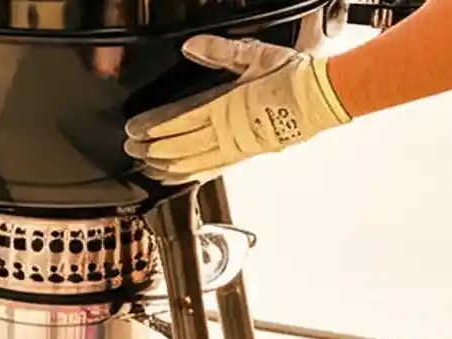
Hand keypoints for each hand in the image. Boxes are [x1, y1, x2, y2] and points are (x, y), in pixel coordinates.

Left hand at [124, 36, 350, 184]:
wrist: (321, 98)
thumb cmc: (292, 77)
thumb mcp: (253, 56)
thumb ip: (219, 52)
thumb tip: (191, 46)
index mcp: (225, 108)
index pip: (179, 120)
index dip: (154, 127)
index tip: (134, 130)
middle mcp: (227, 133)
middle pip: (179, 146)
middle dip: (151, 150)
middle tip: (130, 150)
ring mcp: (236, 148)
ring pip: (192, 163)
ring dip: (166, 166)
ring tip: (146, 167)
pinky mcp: (245, 156)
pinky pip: (212, 171)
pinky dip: (190, 176)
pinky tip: (177, 178)